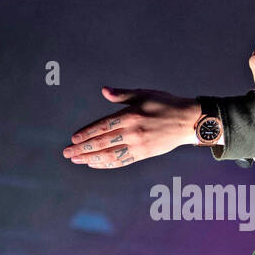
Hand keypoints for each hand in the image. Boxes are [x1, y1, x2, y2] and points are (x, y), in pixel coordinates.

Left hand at [62, 87, 200, 168]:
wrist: (188, 121)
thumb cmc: (165, 104)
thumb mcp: (144, 94)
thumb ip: (122, 95)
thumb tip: (104, 91)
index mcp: (131, 115)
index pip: (103, 126)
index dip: (87, 133)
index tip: (73, 139)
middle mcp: (133, 132)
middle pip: (103, 143)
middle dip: (83, 149)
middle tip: (67, 153)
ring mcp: (139, 146)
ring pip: (110, 155)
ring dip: (91, 158)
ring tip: (76, 160)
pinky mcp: (144, 154)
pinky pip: (121, 161)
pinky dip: (106, 163)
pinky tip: (94, 163)